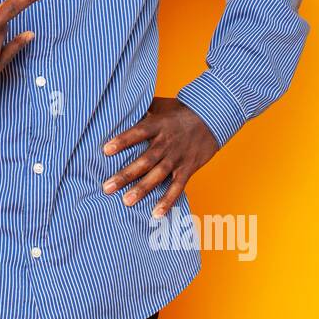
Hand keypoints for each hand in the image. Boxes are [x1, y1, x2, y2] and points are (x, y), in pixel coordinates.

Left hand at [100, 96, 219, 216]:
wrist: (212, 117)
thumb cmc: (180, 111)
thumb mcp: (161, 105)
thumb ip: (140, 108)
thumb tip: (118, 108)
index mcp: (158, 125)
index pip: (138, 133)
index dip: (122, 141)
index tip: (105, 150)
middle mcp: (167, 142)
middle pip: (144, 160)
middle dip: (125, 175)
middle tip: (107, 187)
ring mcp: (178, 157)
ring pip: (158, 175)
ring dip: (142, 189)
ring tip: (126, 201)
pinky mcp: (188, 168)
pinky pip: (178, 187)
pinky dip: (168, 201)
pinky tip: (156, 213)